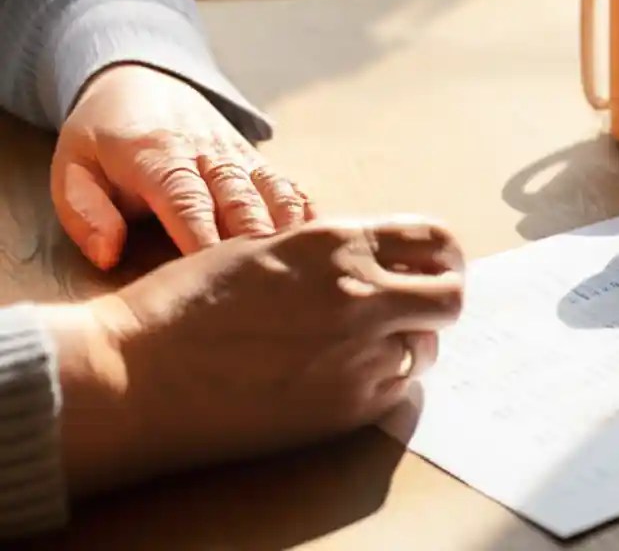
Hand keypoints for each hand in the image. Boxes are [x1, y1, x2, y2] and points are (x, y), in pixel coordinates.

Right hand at [45, 216, 462, 493]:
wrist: (139, 373)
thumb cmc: (187, 305)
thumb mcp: (266, 247)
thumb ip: (330, 253)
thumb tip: (373, 261)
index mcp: (338, 242)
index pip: (434, 239)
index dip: (442, 256)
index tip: (435, 268)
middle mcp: (362, 293)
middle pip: (451, 296)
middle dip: (441, 301)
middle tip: (418, 311)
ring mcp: (361, 352)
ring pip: (425, 347)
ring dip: (406, 344)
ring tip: (359, 348)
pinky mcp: (350, 406)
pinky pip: (396, 389)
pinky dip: (381, 381)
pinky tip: (340, 377)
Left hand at [51, 64, 313, 270]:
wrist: (142, 81)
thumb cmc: (103, 139)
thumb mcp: (72, 168)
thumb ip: (84, 212)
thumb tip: (109, 255)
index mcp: (157, 155)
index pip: (186, 199)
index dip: (202, 238)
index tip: (213, 275)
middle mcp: (207, 152)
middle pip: (240, 199)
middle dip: (254, 242)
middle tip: (266, 285)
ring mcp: (239, 155)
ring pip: (273, 191)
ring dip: (288, 230)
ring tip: (303, 269)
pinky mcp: (258, 161)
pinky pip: (289, 186)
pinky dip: (306, 214)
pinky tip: (320, 246)